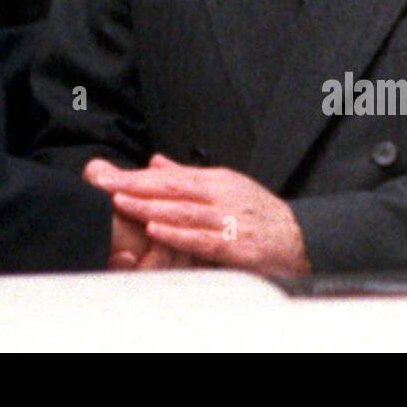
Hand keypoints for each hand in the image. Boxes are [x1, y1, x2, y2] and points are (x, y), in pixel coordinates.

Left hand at [89, 154, 310, 278]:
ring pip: (183, 211)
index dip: (137, 176)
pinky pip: (203, 239)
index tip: (108, 176)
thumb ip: (188, 177)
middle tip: (105, 184)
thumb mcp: (226, 187)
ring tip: (122, 203)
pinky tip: (157, 230)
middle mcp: (221, 196)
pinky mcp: (237, 246)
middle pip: (171, 188)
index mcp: (216, 181)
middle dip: (135, 186)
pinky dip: (178, 234)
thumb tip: (156, 161)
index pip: (169, 176)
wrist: (301, 239)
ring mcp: (229, 220)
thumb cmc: (259, 215)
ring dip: (150, 207)